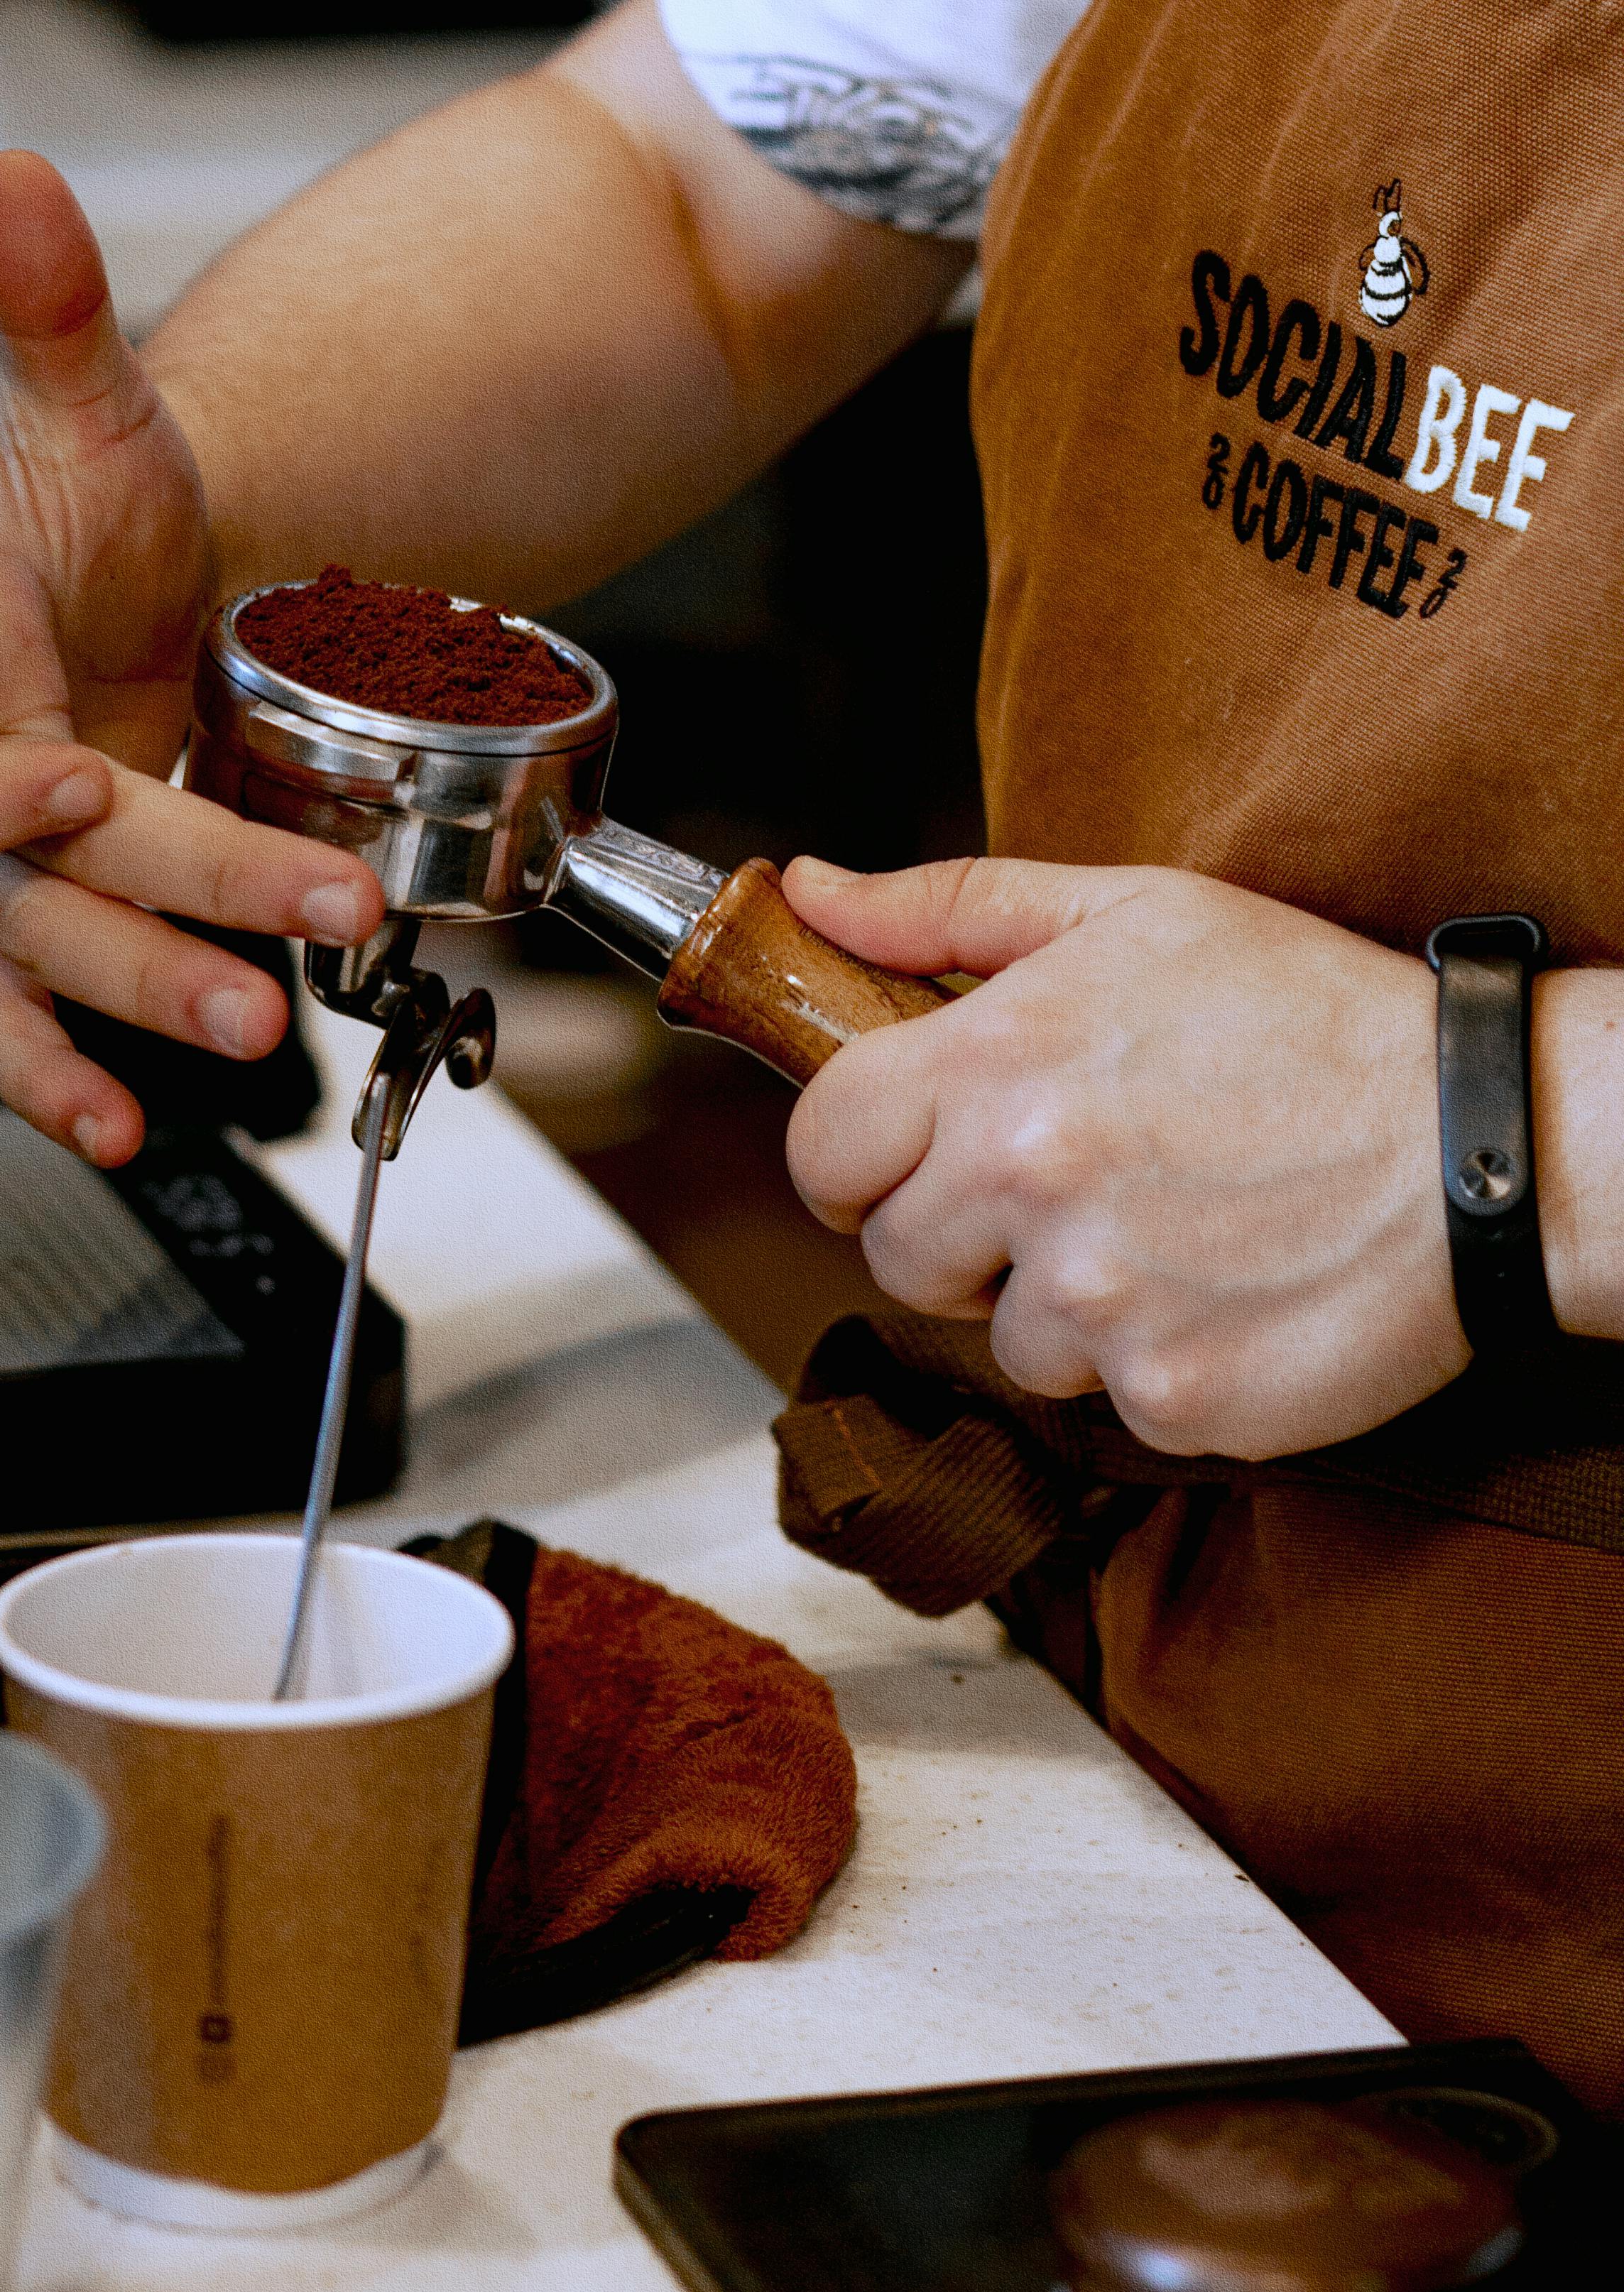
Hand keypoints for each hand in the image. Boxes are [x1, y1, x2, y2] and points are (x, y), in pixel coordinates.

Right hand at [0, 153, 380, 1161]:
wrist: (141, 576)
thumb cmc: (93, 503)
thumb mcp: (90, 403)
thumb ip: (52, 307)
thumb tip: (17, 178)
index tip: (88, 783)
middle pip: (20, 879)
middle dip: (158, 912)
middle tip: (294, 928)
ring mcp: (4, 875)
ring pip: (39, 969)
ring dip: (141, 1012)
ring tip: (259, 1035)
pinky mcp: (63, 927)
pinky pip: (38, 1027)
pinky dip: (78, 1084)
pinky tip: (144, 1128)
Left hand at [779, 853, 1464, 1459]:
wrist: (1484, 1138)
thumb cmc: (1307, 1012)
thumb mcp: (1130, 911)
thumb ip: (946, 910)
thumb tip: (807, 894)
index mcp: (996, 1062)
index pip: (821, 1148)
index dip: (855, 1156)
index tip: (911, 1154)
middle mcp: (1029, 1184)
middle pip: (895, 1255)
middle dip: (957, 1229)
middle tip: (1065, 1183)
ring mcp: (1099, 1303)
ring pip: (1001, 1337)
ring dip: (1062, 1298)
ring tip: (1170, 1224)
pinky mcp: (1169, 1396)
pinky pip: (1104, 1396)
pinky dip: (1152, 1356)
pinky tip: (1222, 1285)